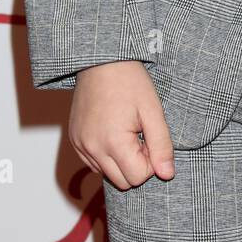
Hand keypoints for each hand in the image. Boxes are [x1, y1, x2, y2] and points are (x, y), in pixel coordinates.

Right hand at [69, 61, 174, 189]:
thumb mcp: (152, 110)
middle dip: (136, 164)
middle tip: (140, 135)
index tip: (149, 137)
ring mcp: (80, 145)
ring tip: (126, 131)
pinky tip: (113, 132)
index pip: (138, 178)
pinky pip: (93, 163)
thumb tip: (167, 174)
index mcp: (112, 142)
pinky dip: (106, 155)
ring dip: (121, 160)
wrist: (101, 60)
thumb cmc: (129, 81)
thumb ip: (162, 145)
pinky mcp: (75, 140)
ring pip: (107, 174)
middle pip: (122, 181)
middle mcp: (92, 148)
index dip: (150, 161)